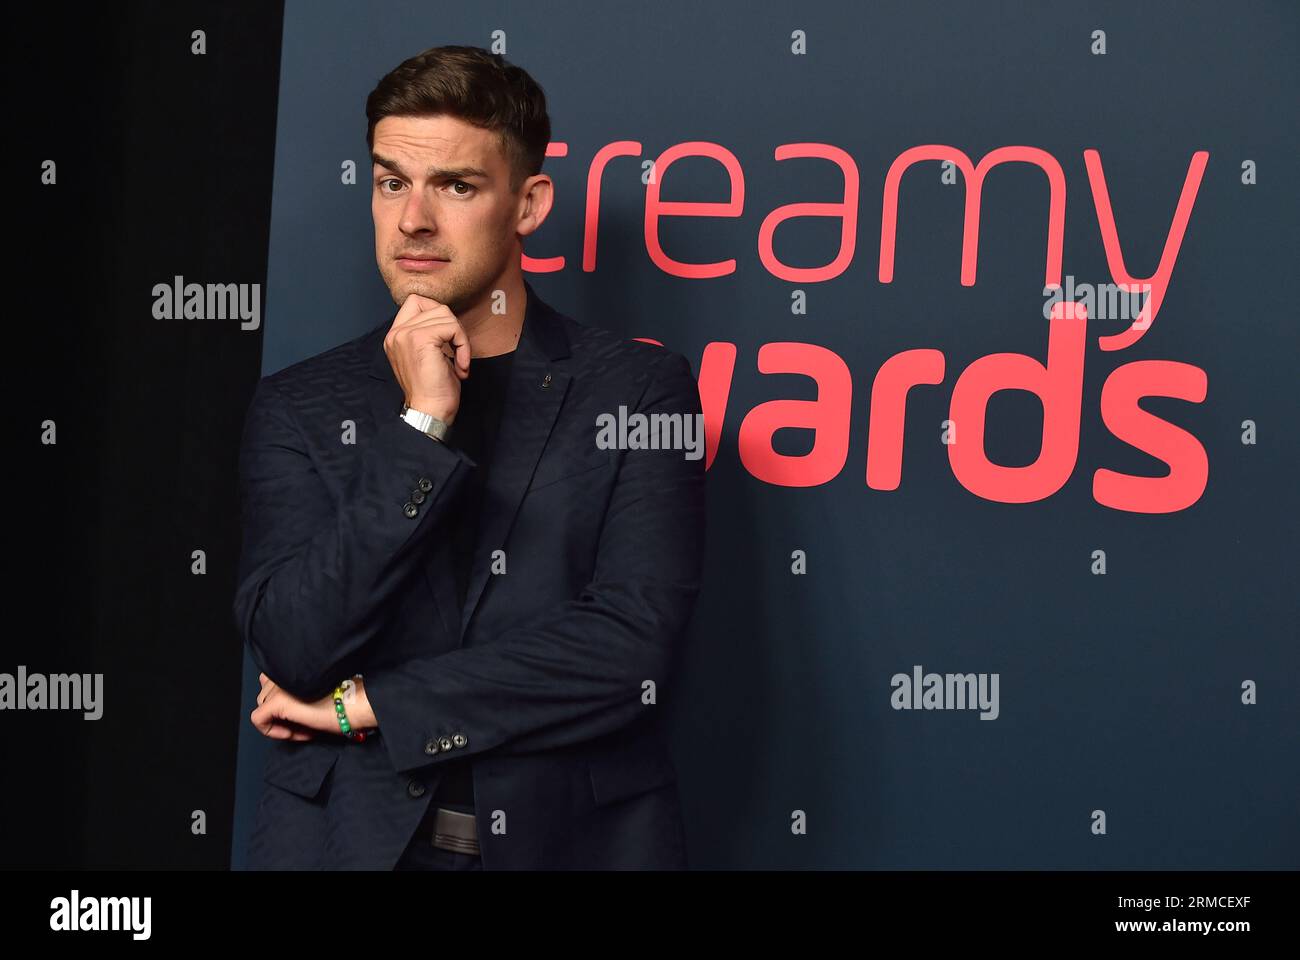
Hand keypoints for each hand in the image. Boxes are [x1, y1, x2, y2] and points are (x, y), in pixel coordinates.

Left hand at [250, 673, 376, 739]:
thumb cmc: (346, 700)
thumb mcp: (317, 691)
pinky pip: (259, 720)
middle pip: (266, 697)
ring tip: (304, 726)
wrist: (358, 704)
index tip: (305, 712)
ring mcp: (279, 686)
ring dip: (281, 722)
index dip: (286, 703)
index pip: (270, 683)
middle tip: (306, 722)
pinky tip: (294, 732)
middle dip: (282, 713)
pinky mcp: (278, 701)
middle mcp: (283, 672)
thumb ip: (296, 689)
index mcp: (292, 665)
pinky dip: (273, 731)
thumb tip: (278, 701)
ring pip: (263, 708)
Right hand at [385, 293, 469, 424]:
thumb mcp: (427, 356)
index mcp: (395, 337)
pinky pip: (452, 328)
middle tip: (457, 351)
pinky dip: (463, 345)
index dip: (439, 315)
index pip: (416, 302)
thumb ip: (429, 335)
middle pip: (434, 306)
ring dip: (460, 338)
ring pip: (445, 314)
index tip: (448, 340)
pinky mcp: (420, 338)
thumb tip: (448, 320)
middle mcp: (396, 333)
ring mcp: (406, 334)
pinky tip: (461, 366)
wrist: (429, 412)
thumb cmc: (433, 390)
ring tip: (460, 362)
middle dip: (453, 327)